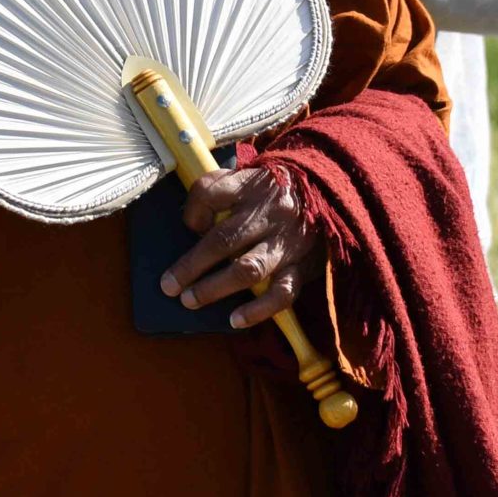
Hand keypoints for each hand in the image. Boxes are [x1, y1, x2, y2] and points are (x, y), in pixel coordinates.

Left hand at [162, 165, 322, 328]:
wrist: (328, 191)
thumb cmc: (273, 189)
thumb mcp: (245, 176)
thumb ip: (215, 192)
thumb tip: (193, 227)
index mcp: (251, 187)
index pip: (212, 193)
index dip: (194, 210)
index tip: (187, 227)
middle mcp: (270, 214)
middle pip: (224, 240)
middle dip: (192, 266)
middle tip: (169, 286)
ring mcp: (287, 242)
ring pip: (249, 269)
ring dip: (216, 288)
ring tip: (191, 300)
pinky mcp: (304, 265)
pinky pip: (282, 292)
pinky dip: (258, 309)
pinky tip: (235, 320)